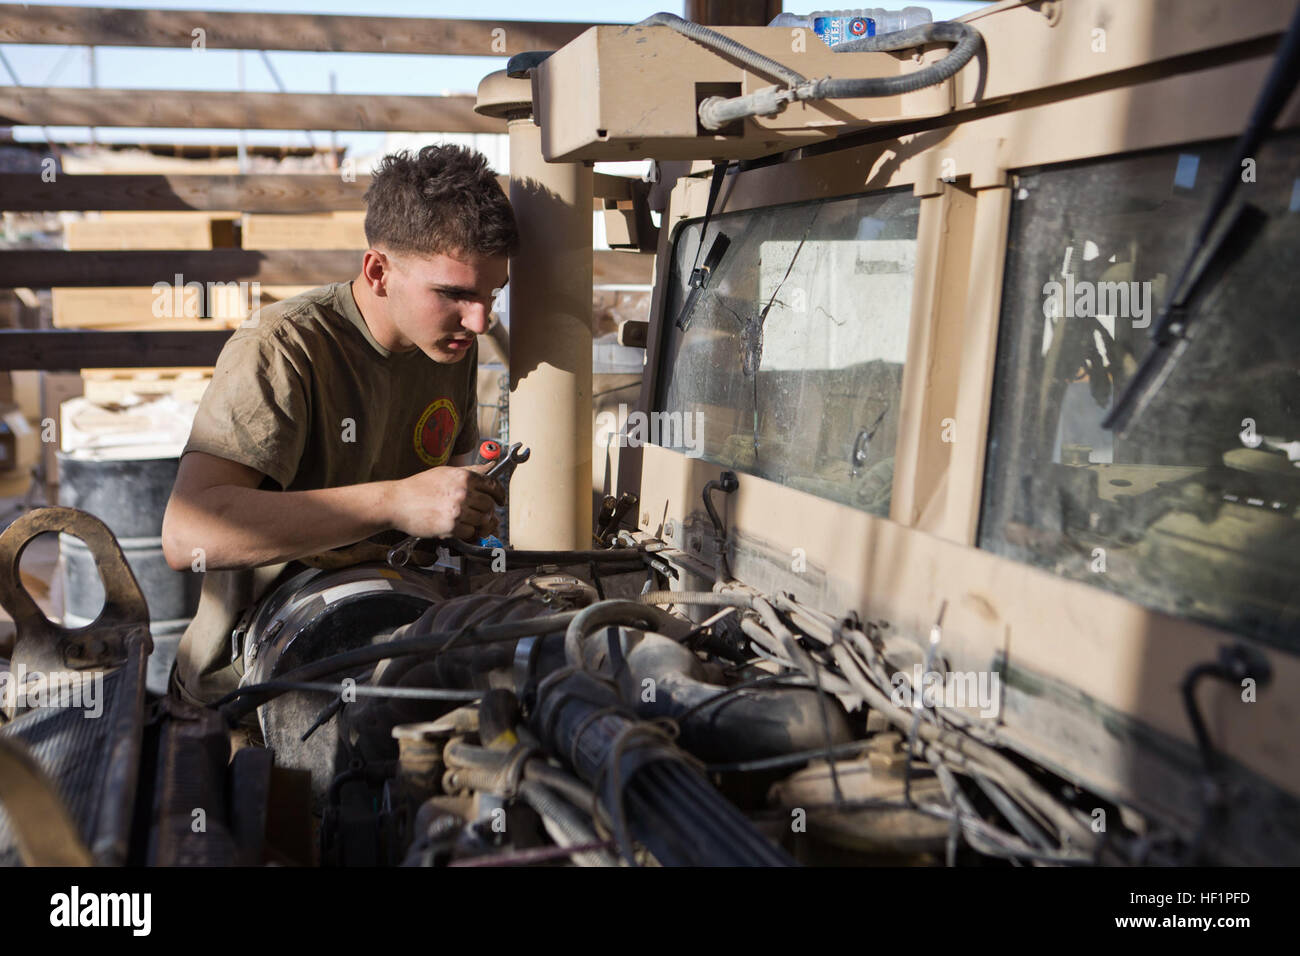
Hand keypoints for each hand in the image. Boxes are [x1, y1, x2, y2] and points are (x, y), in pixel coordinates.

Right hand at [388, 464, 504, 540]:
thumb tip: (490, 468)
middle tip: (480, 516)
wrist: (396, 502)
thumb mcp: (444, 473)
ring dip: (478, 524)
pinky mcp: (450, 527)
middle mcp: (463, 492)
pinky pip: (470, 533)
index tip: (500, 501)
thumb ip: (469, 472)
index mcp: (463, 477)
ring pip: (482, 521)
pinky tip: (458, 529)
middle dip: (487, 512)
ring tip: (468, 523)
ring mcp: (457, 510)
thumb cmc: (418, 488)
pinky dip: (467, 534)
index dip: (499, 495)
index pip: (493, 486)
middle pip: (489, 506)